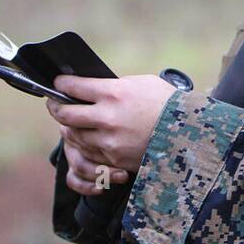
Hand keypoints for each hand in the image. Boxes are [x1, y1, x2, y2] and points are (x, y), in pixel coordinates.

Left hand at [47, 75, 176, 195]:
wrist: (189, 133)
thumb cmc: (167, 103)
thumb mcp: (141, 83)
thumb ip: (113, 86)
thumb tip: (90, 87)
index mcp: (113, 93)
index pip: (73, 87)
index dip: (61, 84)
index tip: (58, 83)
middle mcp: (107, 117)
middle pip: (65, 114)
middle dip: (56, 107)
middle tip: (54, 103)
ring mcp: (109, 141)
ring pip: (73, 135)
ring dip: (70, 127)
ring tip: (71, 121)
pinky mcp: (114, 160)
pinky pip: (88, 153)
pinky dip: (85, 144)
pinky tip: (88, 137)